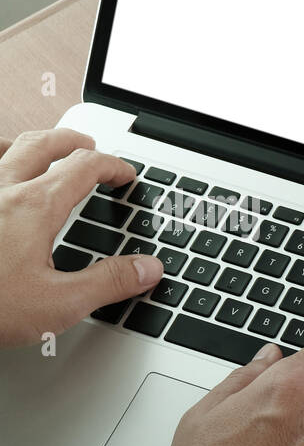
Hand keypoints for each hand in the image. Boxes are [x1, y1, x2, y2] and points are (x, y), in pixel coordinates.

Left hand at [0, 128, 163, 347]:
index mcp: (35, 208)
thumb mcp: (60, 304)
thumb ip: (109, 282)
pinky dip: (0, 161)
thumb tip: (147, 268)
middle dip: (73, 141)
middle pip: (44, 144)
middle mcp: (2, 191)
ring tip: (45, 151)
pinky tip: (3, 177)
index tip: (125, 175)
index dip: (112, 167)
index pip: (84, 167)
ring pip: (7, 148)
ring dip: (32, 144)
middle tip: (91, 148)